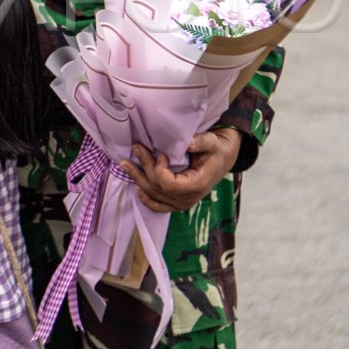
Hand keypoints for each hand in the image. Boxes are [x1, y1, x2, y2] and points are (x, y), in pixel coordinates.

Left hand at [120, 128, 241, 212]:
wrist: (223, 158)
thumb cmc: (217, 149)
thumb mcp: (212, 142)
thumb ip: (200, 142)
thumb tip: (188, 143)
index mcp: (197, 185)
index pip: (169, 184)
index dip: (159, 169)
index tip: (161, 153)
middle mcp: (188, 199)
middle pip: (157, 187)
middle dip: (144, 166)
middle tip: (136, 147)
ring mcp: (181, 204)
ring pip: (153, 196)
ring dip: (138, 179)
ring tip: (125, 164)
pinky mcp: (176, 203)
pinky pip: (157, 206)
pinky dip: (146, 198)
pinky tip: (137, 187)